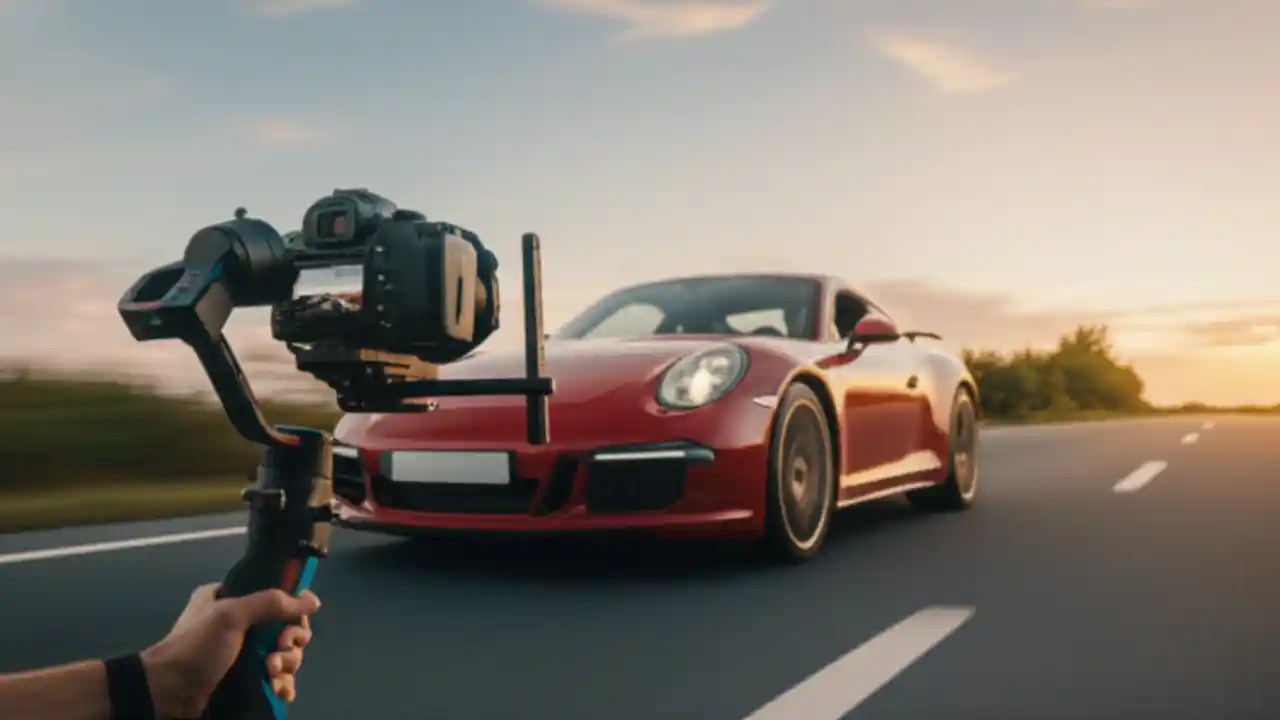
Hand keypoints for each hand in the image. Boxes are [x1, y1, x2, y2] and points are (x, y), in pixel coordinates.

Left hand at [139, 583, 320, 717]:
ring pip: (284, 655)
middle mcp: (240, 624)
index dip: (292, 613)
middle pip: (285, 629)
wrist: (166, 693)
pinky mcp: (245, 679)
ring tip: (271, 673)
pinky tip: (280, 690)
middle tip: (278, 652)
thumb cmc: (196, 647)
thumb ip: (271, 603)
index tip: (293, 625)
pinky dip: (283, 684)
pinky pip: (276, 678)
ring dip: (286, 665)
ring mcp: (243, 654)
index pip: (277, 599)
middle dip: (289, 643)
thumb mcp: (230, 615)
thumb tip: (312, 600)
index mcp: (231, 599)